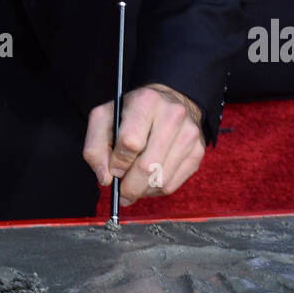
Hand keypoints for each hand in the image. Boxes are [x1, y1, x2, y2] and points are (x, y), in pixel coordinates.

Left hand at [83, 84, 205, 205]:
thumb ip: (95, 147)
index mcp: (146, 101)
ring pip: (161, 180)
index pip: (130, 143)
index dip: (118, 162)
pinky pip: (173, 185)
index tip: (113, 169)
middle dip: (129, 186)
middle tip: (121, 191)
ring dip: (142, 190)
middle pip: (148, 166)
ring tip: (133, 184)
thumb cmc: (131, 112)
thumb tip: (105, 178)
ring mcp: (189, 134)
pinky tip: (148, 181)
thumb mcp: (105, 118)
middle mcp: (172, 115)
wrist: (168, 101)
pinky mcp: (198, 151)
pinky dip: (156, 190)